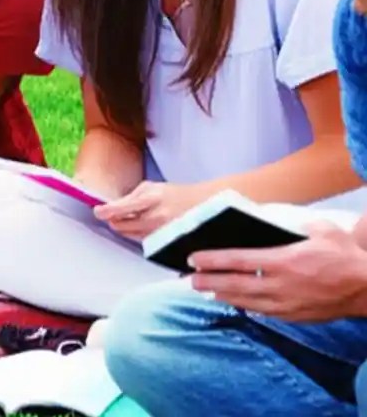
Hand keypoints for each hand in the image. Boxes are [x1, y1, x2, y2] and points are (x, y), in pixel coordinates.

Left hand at [93, 182, 203, 239]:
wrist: (201, 206)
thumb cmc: (173, 195)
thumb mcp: (150, 187)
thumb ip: (129, 197)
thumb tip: (110, 207)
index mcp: (151, 199)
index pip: (120, 208)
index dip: (105, 211)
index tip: (98, 211)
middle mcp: (155, 218)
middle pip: (121, 226)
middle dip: (114, 220)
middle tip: (113, 215)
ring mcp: (160, 232)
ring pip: (130, 235)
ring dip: (125, 228)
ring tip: (133, 218)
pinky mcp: (164, 243)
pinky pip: (142, 241)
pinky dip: (137, 234)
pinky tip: (143, 226)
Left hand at [189, 222, 366, 321]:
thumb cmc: (345, 257)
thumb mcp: (322, 230)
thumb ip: (295, 223)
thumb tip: (270, 217)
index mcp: (284, 261)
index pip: (237, 260)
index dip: (212, 260)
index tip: (192, 258)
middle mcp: (280, 285)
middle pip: (234, 285)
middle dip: (208, 282)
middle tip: (189, 279)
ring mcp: (286, 304)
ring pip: (244, 301)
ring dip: (221, 295)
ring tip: (203, 289)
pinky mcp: (293, 317)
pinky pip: (261, 312)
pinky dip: (243, 305)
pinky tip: (232, 301)